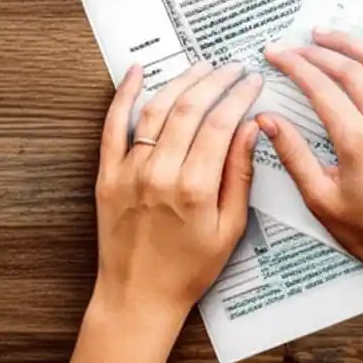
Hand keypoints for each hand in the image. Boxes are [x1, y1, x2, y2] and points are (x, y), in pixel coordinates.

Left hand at [93, 61, 262, 323]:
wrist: (139, 296)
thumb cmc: (190, 268)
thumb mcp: (231, 227)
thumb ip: (240, 175)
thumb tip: (252, 130)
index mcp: (195, 187)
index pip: (222, 124)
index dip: (240, 96)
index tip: (253, 81)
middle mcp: (160, 174)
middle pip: (190, 109)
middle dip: (216, 81)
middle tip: (233, 67)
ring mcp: (130, 172)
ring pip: (155, 110)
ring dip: (180, 81)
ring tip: (201, 66)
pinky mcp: (108, 176)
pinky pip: (113, 127)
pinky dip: (122, 96)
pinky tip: (136, 72)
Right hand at [259, 24, 362, 288]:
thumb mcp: (321, 199)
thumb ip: (293, 155)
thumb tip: (266, 120)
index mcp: (357, 142)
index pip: (320, 88)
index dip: (294, 66)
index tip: (274, 55)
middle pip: (350, 70)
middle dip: (317, 52)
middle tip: (295, 44)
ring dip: (354, 44)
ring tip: (327, 34)